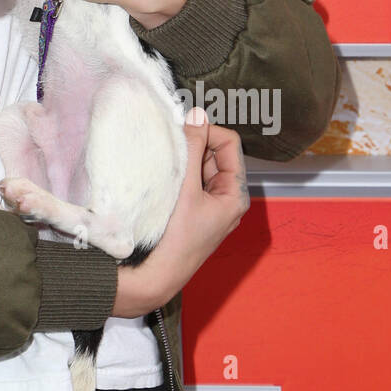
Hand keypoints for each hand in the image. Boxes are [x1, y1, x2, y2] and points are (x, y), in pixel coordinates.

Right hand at [111, 109, 250, 317]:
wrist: (154, 276)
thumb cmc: (175, 237)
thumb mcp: (186, 187)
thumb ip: (192, 147)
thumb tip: (197, 114)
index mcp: (235, 194)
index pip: (229, 142)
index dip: (207, 131)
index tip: (181, 132)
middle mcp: (227, 199)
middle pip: (214, 153)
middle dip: (193, 145)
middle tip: (169, 147)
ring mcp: (210, 207)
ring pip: (199, 166)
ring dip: (183, 159)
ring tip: (164, 164)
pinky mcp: (193, 212)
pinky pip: (189, 181)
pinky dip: (177, 173)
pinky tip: (162, 176)